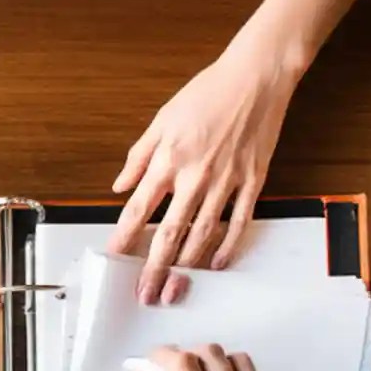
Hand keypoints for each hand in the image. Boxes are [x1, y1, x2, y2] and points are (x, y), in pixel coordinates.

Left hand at [109, 45, 299, 303]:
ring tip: (175, 287)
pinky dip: (227, 246)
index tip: (114, 257)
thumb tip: (120, 186)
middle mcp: (195, 175)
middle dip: (155, 268)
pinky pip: (239, 222)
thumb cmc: (208, 93)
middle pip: (170, 232)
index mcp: (169, 158)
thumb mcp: (162, 119)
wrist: (256, 77)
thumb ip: (139, 156)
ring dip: (187, 265)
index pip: (140, 208)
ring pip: (203, 234)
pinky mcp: (253, 180)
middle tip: (146, 294)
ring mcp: (227, 181)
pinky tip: (215, 264)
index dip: (124, 236)